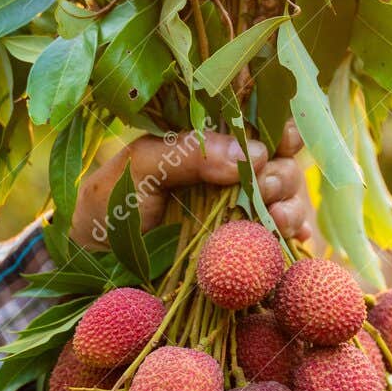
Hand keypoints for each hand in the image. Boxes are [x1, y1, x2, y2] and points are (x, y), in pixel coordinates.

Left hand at [70, 125, 312, 248]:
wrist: (96, 270)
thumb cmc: (109, 208)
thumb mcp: (138, 168)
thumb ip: (186, 153)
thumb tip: (250, 154)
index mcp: (205, 144)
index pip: (252, 120)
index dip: (276, 122)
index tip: (283, 135)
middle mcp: (229, 174)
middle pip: (279, 158)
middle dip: (282, 169)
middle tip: (265, 185)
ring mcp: (241, 212)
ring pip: (289, 196)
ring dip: (291, 204)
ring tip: (275, 218)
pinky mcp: (246, 248)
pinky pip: (284, 238)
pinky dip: (295, 236)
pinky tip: (293, 240)